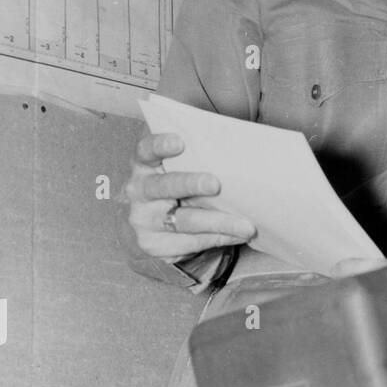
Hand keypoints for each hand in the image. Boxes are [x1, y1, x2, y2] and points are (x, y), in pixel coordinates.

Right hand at [124, 130, 255, 262]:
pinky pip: (190, 242)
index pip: (147, 150)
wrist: (160, 225)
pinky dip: (218, 238)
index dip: (160, 145)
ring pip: (184, 220)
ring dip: (219, 222)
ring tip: (247, 226)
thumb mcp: (184, 170)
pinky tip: (238, 235)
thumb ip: (200, 161)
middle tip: (216, 184)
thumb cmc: (181, 186)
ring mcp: (143, 219)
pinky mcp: (152, 244)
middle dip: (191, 184)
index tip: (179, 142)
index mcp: (145, 164)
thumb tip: (243, 156)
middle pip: (165, 185)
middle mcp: (139, 190)